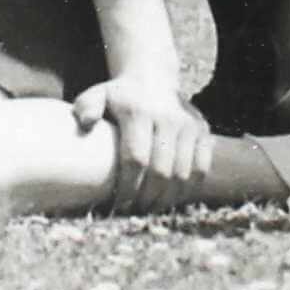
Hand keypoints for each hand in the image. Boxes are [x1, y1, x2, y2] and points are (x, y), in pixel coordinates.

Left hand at [76, 73, 216, 198]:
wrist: (153, 78)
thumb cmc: (119, 97)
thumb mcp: (98, 95)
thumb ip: (87, 106)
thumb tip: (85, 123)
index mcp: (139, 112)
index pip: (136, 159)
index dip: (128, 188)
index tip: (118, 205)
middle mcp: (168, 117)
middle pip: (161, 172)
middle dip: (147, 199)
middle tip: (135, 212)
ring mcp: (189, 125)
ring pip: (182, 175)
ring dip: (166, 199)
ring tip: (151, 209)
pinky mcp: (203, 131)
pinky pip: (201, 169)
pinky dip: (187, 190)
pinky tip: (171, 198)